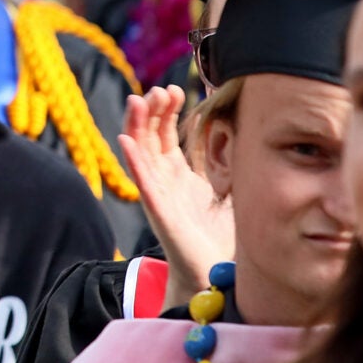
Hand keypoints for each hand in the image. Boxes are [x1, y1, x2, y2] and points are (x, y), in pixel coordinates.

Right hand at [118, 87, 232, 303]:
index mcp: (177, 173)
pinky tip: (125, 140)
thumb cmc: (219, 234)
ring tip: (136, 100)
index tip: (174, 89)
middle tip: (159, 89)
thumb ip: (224, 163)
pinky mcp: (158, 211)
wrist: (215, 273)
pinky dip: (132, 160)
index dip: (166, 110)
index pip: (164, 133)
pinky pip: (142, 182)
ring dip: (136, 125)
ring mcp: (158, 194)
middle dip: (151, 111)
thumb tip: (237, 133)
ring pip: (140, 153)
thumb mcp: (224, 188)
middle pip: (149, 137)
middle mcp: (163, 179)